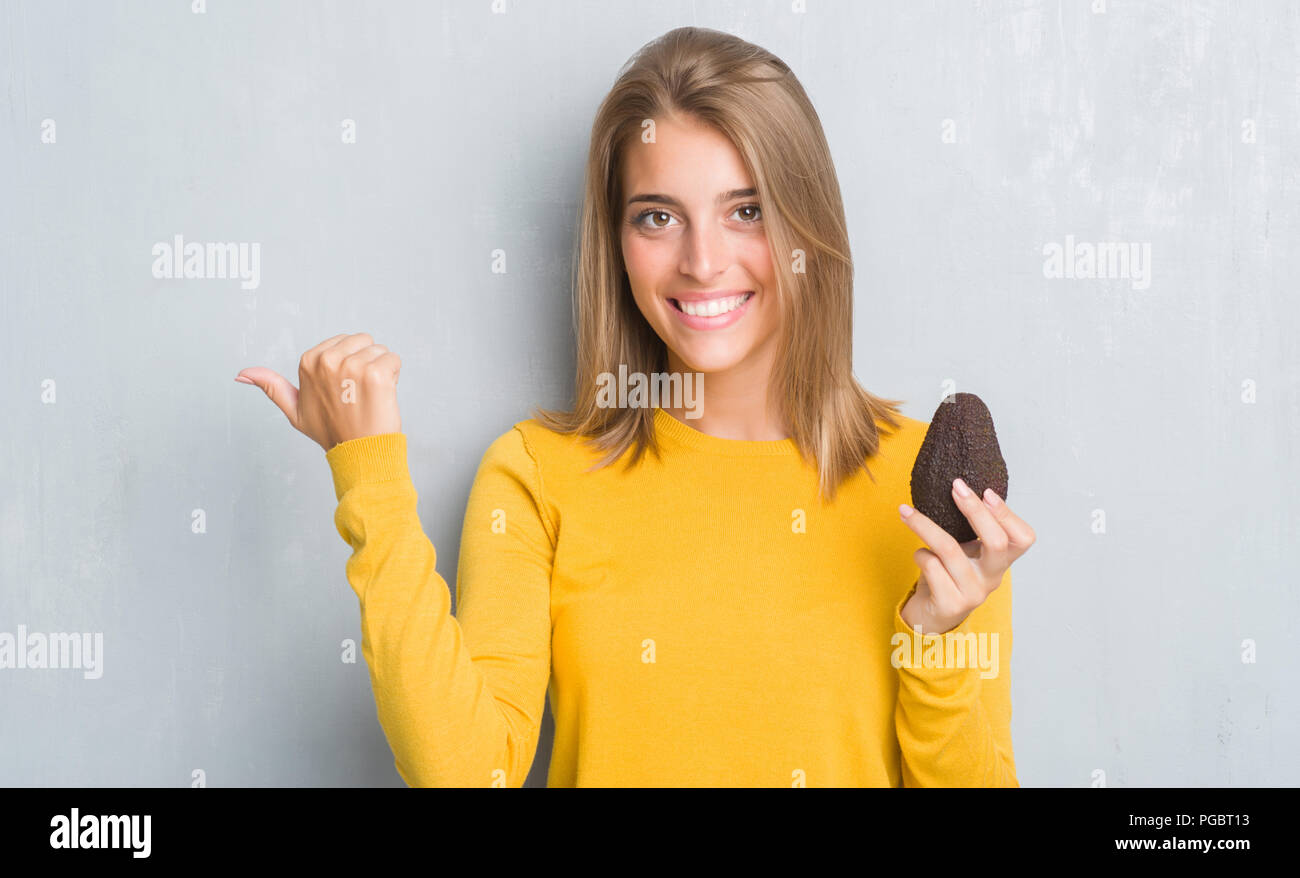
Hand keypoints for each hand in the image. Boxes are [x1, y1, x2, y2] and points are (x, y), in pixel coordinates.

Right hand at [235, 332, 402, 452]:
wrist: (358, 453)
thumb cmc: (330, 431)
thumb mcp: (294, 410)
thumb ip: (271, 386)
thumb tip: (241, 374)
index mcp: (309, 361)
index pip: (346, 341)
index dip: (351, 364)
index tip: (344, 389)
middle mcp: (328, 360)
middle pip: (364, 341)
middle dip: (367, 362)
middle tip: (358, 393)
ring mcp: (352, 366)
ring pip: (380, 350)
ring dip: (382, 370)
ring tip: (370, 396)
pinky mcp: (376, 374)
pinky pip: (394, 360)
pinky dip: (394, 377)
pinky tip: (382, 396)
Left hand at [898, 479, 1035, 634]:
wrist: (931, 616)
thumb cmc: (947, 576)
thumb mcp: (965, 552)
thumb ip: (969, 531)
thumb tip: (959, 488)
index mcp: (1000, 562)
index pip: (1023, 538)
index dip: (1007, 514)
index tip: (986, 491)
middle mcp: (992, 578)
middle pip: (996, 541)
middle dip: (975, 510)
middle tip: (956, 487)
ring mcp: (973, 594)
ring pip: (950, 550)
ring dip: (925, 526)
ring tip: (905, 512)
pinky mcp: (951, 604)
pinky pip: (931, 567)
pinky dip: (920, 554)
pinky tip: (919, 555)